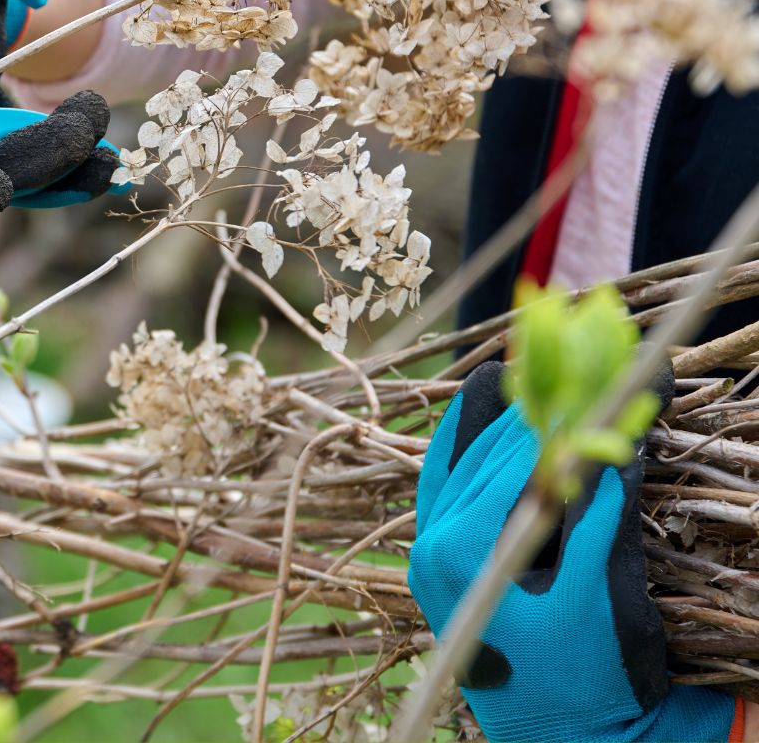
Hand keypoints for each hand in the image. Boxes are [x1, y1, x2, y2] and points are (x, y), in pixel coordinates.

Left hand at [409, 360, 739, 742]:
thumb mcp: (599, 594)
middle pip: (486, 449)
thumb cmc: (587, 678)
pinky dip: (467, 445)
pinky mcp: (438, 559)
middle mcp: (430, 541)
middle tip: (572, 358)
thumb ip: (598, 513)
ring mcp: (428, 550)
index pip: (516, 456)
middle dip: (534, 408)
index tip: (596, 371)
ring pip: (460, 458)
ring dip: (503, 420)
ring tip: (541, 378)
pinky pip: (444, 482)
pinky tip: (487, 416)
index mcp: (460, 548)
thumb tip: (609, 439)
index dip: (562, 411)